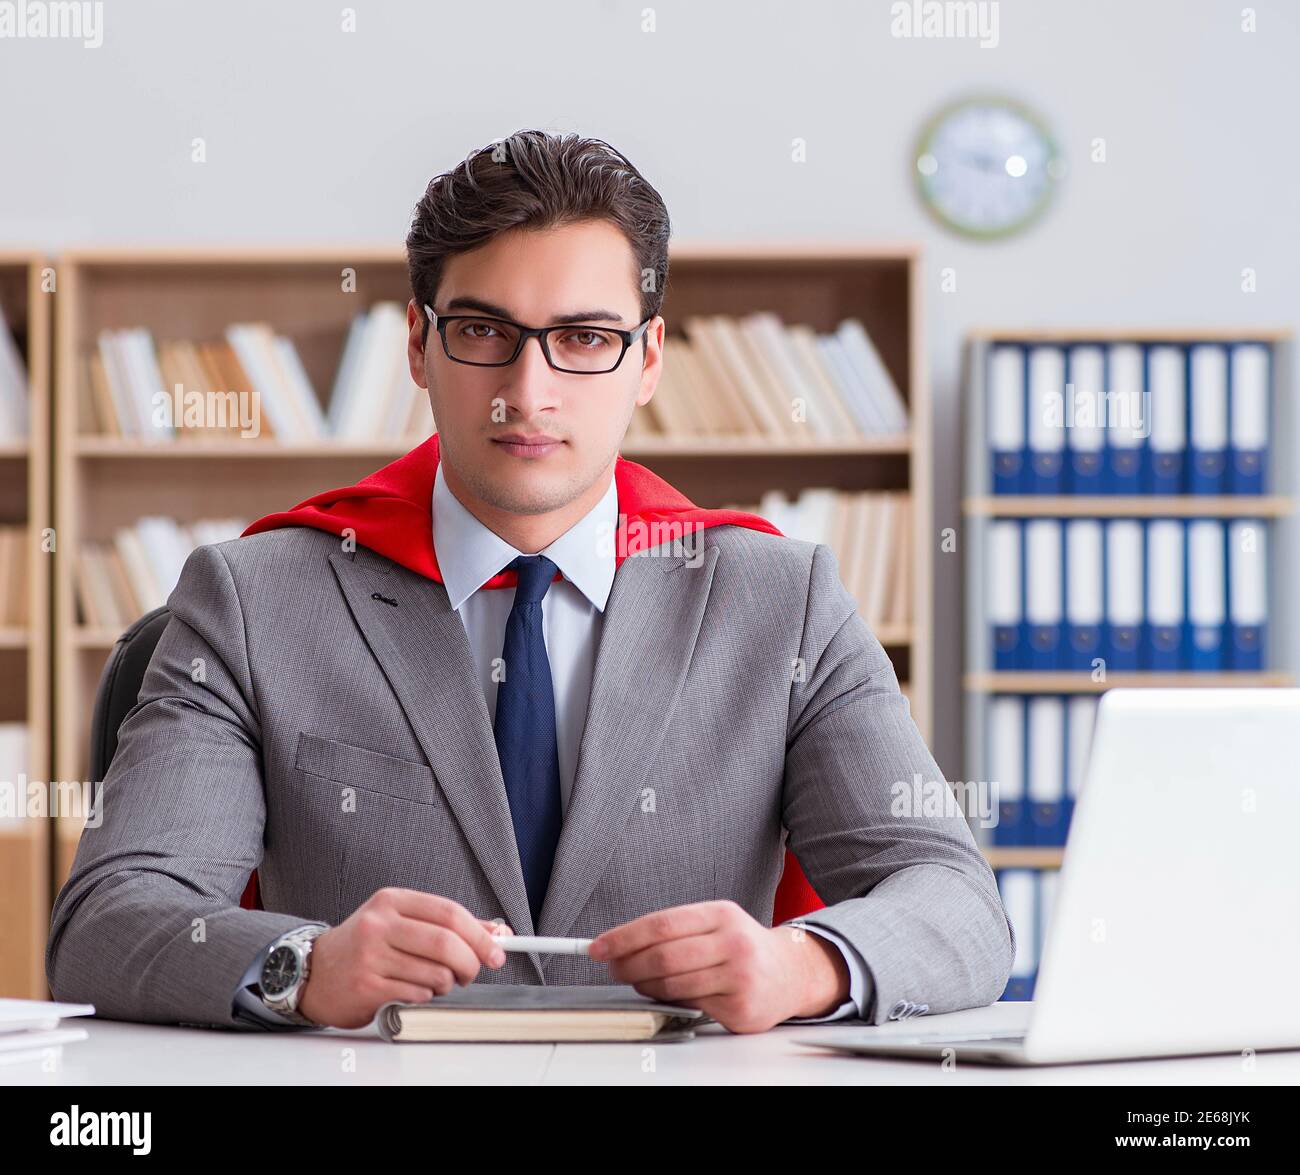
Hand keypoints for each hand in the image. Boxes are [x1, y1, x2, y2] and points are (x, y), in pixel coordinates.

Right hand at [298, 888, 513, 1028]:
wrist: (315, 971)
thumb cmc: (364, 945)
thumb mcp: (402, 921)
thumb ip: (448, 925)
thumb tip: (496, 933)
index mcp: (392, 901)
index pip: (450, 913)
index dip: (481, 934)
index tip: (496, 951)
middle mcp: (379, 924)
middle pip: (446, 943)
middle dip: (470, 963)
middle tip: (472, 972)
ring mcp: (370, 956)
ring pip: (436, 974)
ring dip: (446, 984)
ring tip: (433, 980)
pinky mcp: (367, 987)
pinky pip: (417, 995)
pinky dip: (425, 997)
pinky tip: (411, 990)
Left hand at [588, 900, 848, 1033]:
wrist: (790, 973)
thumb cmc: (743, 947)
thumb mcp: (716, 924)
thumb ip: (675, 931)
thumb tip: (621, 946)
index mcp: (722, 914)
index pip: (661, 924)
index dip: (624, 937)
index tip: (599, 947)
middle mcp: (733, 943)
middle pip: (663, 956)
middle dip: (628, 965)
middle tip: (613, 967)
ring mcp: (739, 977)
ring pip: (672, 985)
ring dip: (644, 986)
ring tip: (639, 981)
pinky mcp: (740, 1007)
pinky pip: (689, 1006)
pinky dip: (671, 1001)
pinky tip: (670, 995)